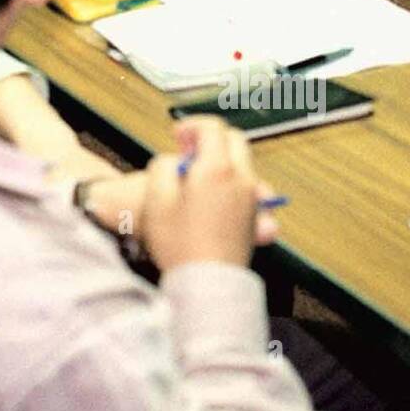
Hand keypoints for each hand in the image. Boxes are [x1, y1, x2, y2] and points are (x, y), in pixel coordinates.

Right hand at [138, 116, 276, 271]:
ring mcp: (251, 200)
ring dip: (222, 161)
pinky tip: (210, 199)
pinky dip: (231, 182)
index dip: (192, 126)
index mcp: (218, 169)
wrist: (204, 285)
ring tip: (197, 178)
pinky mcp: (254, 219)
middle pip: (235, 141)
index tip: (177, 136)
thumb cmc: (179, 243)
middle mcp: (242, 180)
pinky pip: (247, 188)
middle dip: (211, 139)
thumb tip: (174, 162)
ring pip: (243, 164)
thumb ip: (164, 166)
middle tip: (188, 151)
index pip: (213, 128)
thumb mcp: (156, 196)